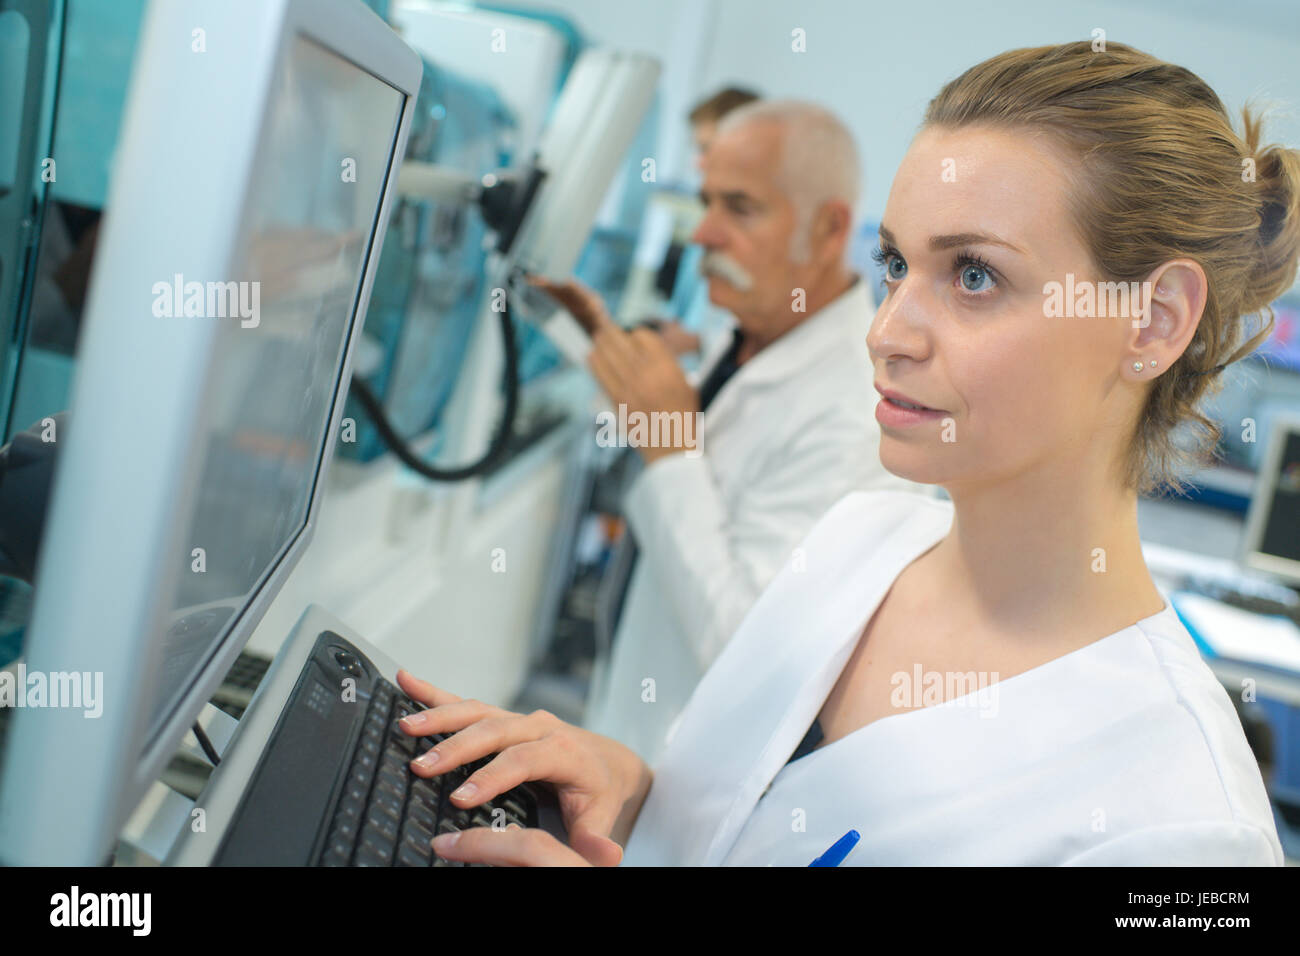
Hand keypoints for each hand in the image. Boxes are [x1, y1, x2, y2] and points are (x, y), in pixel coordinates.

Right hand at [394, 670, 652, 866]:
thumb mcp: (602, 815)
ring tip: (406, 726)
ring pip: (476, 712)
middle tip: (422, 766)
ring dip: (440, 717)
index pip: (524, 759)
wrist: (607, 761)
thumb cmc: (599, 791)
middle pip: (495, 730)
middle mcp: (539, 727)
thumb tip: (603, 855)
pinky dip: (434, 692)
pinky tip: (406, 681)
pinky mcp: (502, 717)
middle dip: (456, 747)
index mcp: (563, 750)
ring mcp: (518, 719)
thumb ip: (596, 836)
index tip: (461, 797)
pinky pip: (465, 702)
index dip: (492, 776)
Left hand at [527, 274, 700, 462]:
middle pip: (620, 340)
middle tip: (607, 329)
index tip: (635, 338)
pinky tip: (592, 356)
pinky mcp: (616, 400)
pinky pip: (599, 373)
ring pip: (606, 353)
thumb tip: (643, 347)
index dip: (637, 335)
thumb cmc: (682, 415)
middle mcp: (646, 373)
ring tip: (599, 339)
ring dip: (601, 343)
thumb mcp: (686, 383)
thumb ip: (667, 363)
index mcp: (666, 366)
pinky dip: (594, 361)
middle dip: (612, 333)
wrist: (672, 445)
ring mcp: (629, 386)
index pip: (643, 335)